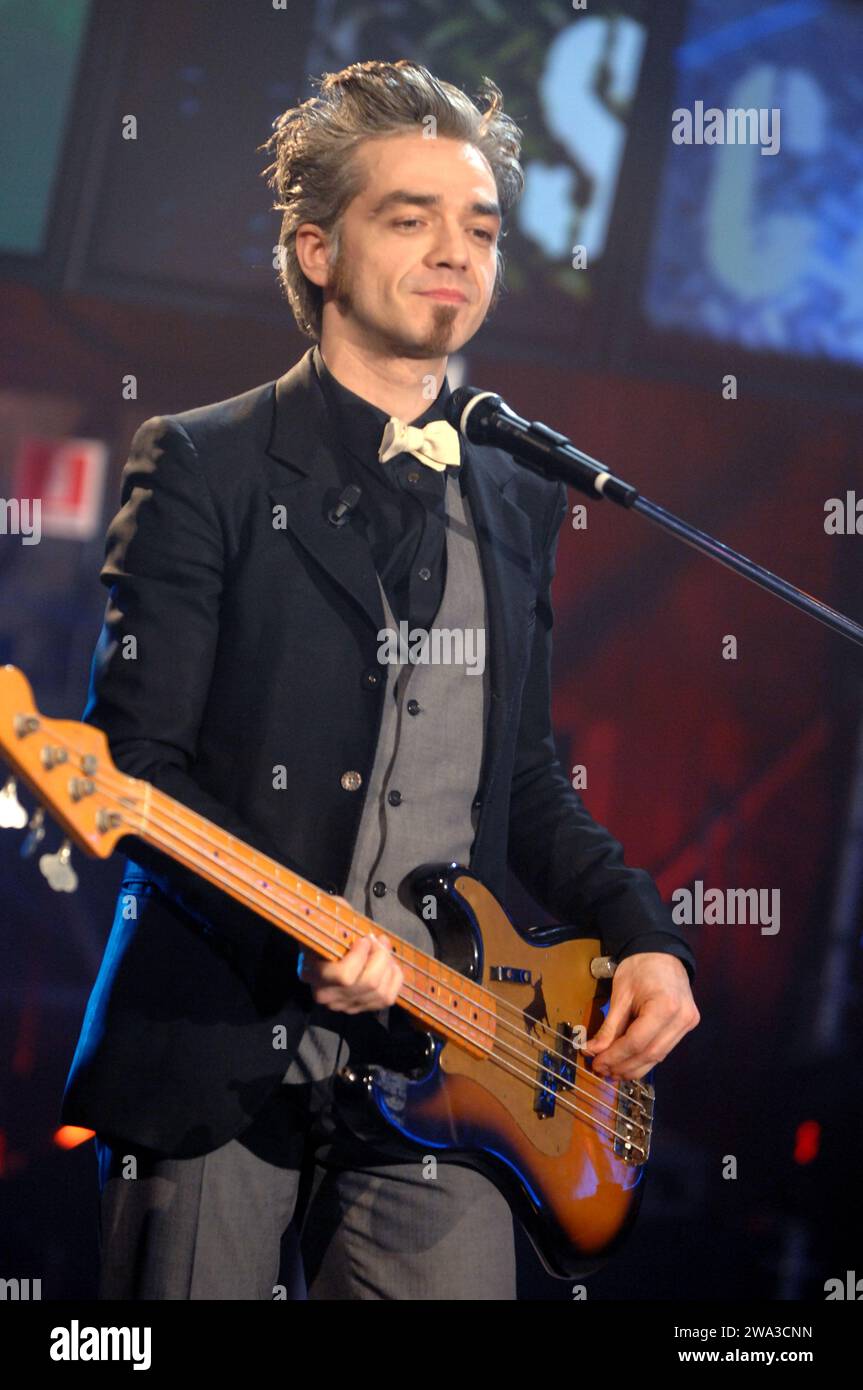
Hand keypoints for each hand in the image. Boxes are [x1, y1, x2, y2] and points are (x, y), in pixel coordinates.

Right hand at [298, 919, 403, 1013]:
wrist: (322, 951)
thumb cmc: (326, 933)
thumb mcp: (328, 918)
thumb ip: (339, 917)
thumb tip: (353, 919)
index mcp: (314, 973)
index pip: (344, 976)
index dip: (361, 956)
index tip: (364, 939)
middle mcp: (328, 995)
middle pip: (369, 983)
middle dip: (381, 957)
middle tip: (380, 940)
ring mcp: (345, 1005)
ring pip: (380, 992)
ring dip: (389, 967)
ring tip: (384, 950)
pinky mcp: (361, 1007)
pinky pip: (387, 999)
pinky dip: (394, 979)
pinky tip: (388, 965)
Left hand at [581, 952, 699, 1081]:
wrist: (661, 952)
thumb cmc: (639, 967)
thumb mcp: (620, 994)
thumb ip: (609, 1026)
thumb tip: (593, 1050)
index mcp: (665, 1007)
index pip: (636, 1042)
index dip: (615, 1057)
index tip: (596, 1063)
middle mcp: (682, 1019)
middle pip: (650, 1054)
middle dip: (623, 1066)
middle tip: (602, 1071)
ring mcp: (687, 1023)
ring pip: (659, 1057)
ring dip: (634, 1068)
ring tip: (613, 1071)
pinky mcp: (687, 1026)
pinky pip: (664, 1049)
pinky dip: (645, 1058)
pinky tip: (629, 1063)